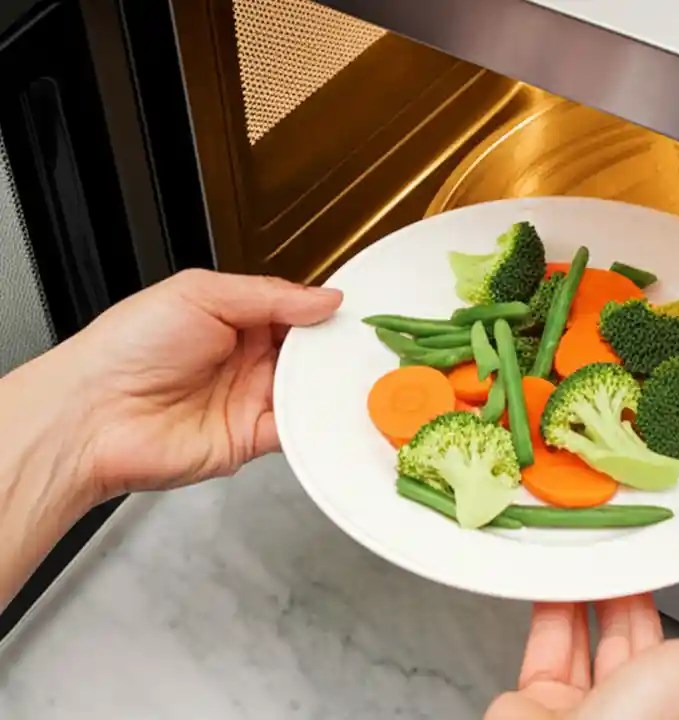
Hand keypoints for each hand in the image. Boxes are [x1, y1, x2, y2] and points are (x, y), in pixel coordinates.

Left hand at [50, 269, 341, 497]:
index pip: (295, 312)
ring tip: (357, 376)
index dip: (324, 313)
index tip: (353, 312)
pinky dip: (317, 425)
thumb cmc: (125, 348)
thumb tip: (324, 298)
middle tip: (364, 345)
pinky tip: (330, 411)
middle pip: (309, 354)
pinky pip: (296, 431)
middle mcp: (245, 359)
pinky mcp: (251, 439)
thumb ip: (268, 294)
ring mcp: (249, 400)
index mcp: (234, 318)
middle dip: (335, 350)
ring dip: (330, 387)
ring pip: (308, 393)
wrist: (91, 416)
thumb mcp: (200, 293)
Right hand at [486, 546, 678, 719]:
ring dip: (603, 591)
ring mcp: (599, 710)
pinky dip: (553, 607)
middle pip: (662, 635)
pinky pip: (552, 643)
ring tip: (604, 550)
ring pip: (605, 636)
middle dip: (657, 585)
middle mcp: (655, 711)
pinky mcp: (545, 704)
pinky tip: (560, 578)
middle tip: (653, 542)